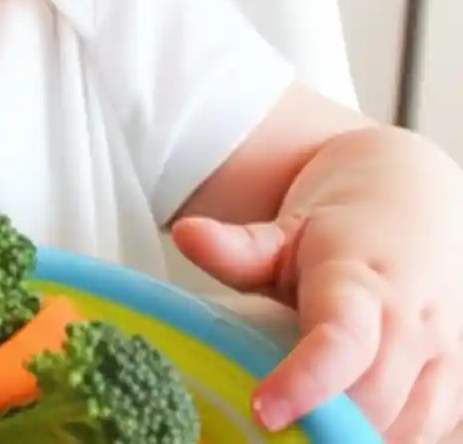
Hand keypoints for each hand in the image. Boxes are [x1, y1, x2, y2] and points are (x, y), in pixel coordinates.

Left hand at [173, 206, 462, 442]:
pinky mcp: (460, 382)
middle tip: (267, 434)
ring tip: (303, 434)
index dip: (305, 382)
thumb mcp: (287, 230)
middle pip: (373, 399)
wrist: (419, 201)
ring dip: (355, 439)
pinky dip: (386, 439)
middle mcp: (414, 323)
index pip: (342, 341)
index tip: (262, 409)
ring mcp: (447, 355)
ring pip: (407, 426)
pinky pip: (427, 433)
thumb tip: (185, 234)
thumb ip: (239, 247)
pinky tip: (346, 433)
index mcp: (363, 282)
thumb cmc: (342, 227)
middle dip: (321, 427)